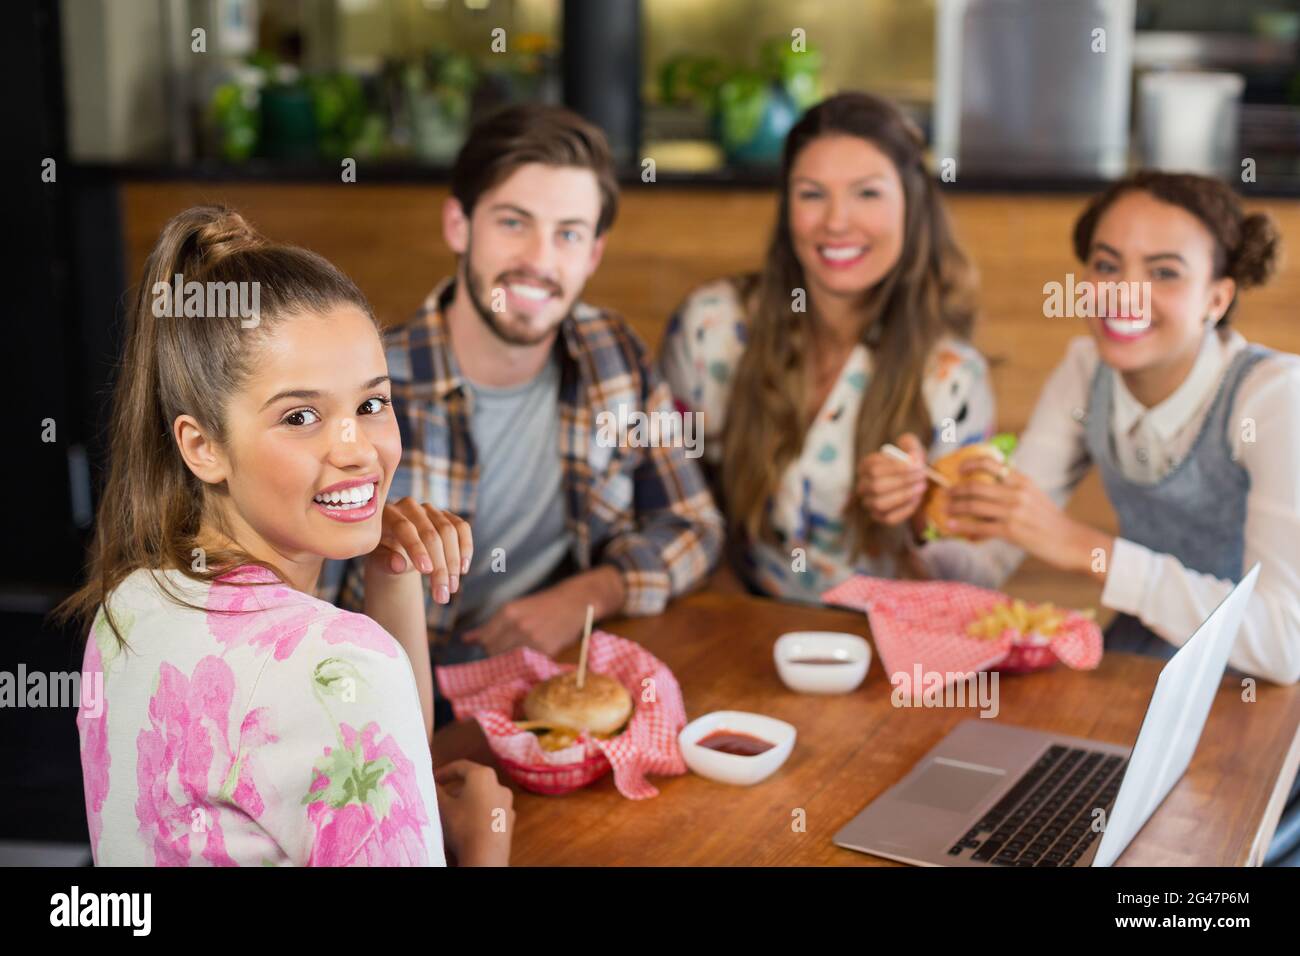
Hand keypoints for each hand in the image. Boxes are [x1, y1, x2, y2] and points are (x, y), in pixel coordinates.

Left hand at [364, 497, 471, 604]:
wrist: (395, 550)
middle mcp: (410, 506)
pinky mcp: (446, 515)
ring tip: (452, 588)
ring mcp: (430, 510)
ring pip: (449, 531)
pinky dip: (465, 549)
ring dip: (453, 562)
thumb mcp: (378, 561)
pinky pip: (462, 528)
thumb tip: (398, 565)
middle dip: (440, 566)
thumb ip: (385, 562)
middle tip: (442, 593)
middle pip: (430, 533)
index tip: (426, 571)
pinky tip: (463, 569)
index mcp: (388, 513)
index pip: (405, 527)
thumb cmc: (384, 555)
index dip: (416, 549)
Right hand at [434, 759, 512, 866]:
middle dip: (455, 788)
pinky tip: (468, 824)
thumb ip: (436, 791)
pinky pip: (491, 810)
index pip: (460, 766)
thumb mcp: (443, 806)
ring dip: (467, 800)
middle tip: (441, 797)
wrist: (486, 855)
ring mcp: (507, 803)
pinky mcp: (509, 819)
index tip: (432, 780)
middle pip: (473, 781)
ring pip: (483, 796)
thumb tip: (431, 783)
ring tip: (453, 812)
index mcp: (483, 775)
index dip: (444, 772)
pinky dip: (479, 812)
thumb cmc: (462, 825)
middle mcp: (499, 784)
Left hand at [461, 578, 593, 656]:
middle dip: (496, 655)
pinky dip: (526, 663)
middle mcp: (518, 625)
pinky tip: (532, 656)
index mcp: (508, 612)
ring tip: (518, 655)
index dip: (485, 647)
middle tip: (505, 653)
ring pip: (509, 660)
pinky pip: (527, 664)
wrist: (575, 602)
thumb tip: (466, 640)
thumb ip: (490, 626)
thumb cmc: (543, 605)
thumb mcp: (516, 608)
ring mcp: (532, 639)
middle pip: (494, 652)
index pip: (484, 639)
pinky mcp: (546, 651)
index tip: (490, 650)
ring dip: (510, 662)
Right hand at [856, 432, 927, 525]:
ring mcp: (869, 503)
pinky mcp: (879, 517)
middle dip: (902, 481)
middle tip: (922, 476)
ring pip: (880, 503)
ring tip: (921, 487)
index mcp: (866, 467)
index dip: (896, 466)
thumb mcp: (910, 449)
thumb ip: (910, 444)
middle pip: (876, 486)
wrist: (914, 482)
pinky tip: (917, 500)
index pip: (874, 467)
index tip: (917, 464)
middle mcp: (863, 486)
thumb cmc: (910, 464)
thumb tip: (912, 455)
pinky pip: (889, 518)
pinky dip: (905, 510)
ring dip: (904, 495)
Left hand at [945, 458, 1111, 574]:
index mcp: (1023, 481)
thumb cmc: (1051, 521)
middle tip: (945, 492)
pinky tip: (951, 526)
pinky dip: (962, 526)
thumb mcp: (1035, 496)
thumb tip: (990, 487)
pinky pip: (979, 527)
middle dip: (956, 489)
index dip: (971, 463)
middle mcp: (1017, 493)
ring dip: (954, 507)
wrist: (1071, 542)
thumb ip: (1014, 489)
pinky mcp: (1011, 531)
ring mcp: (1013, 512)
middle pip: (976, 486)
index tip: (959, 468)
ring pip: (974, 506)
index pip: (993, 464)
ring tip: (944, 509)